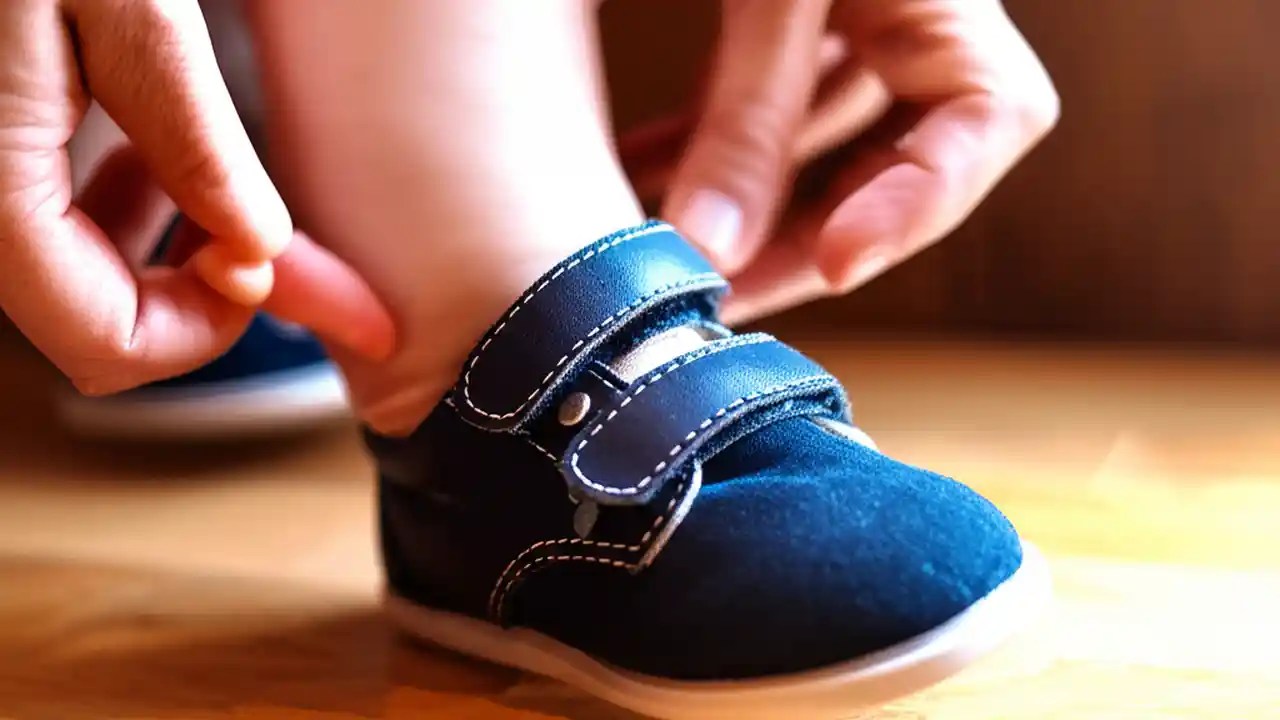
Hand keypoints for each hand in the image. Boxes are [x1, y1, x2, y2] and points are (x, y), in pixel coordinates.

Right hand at [0, 0, 393, 394]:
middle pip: (87, 319)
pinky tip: (137, 146)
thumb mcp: (124, 5)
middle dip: (183, 285)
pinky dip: (103, 204)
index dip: (206, 328)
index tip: (265, 264)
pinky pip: (34, 219)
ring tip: (192, 169)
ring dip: (147, 246)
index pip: (108, 346)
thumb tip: (258, 252)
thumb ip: (194, 143)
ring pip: (63, 275)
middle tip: (242, 218)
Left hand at [620, 0, 1058, 323]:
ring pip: (816, 142)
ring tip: (664, 254)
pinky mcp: (792, 11)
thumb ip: (748, 113)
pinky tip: (637, 176)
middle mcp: (918, 14)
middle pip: (890, 159)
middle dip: (798, 235)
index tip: (835, 265)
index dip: (917, 206)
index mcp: (949, 0)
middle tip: (719, 295)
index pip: (990, 119)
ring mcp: (857, 14)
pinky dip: (707, 143)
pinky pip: (763, 96)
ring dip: (741, 201)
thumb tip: (707, 251)